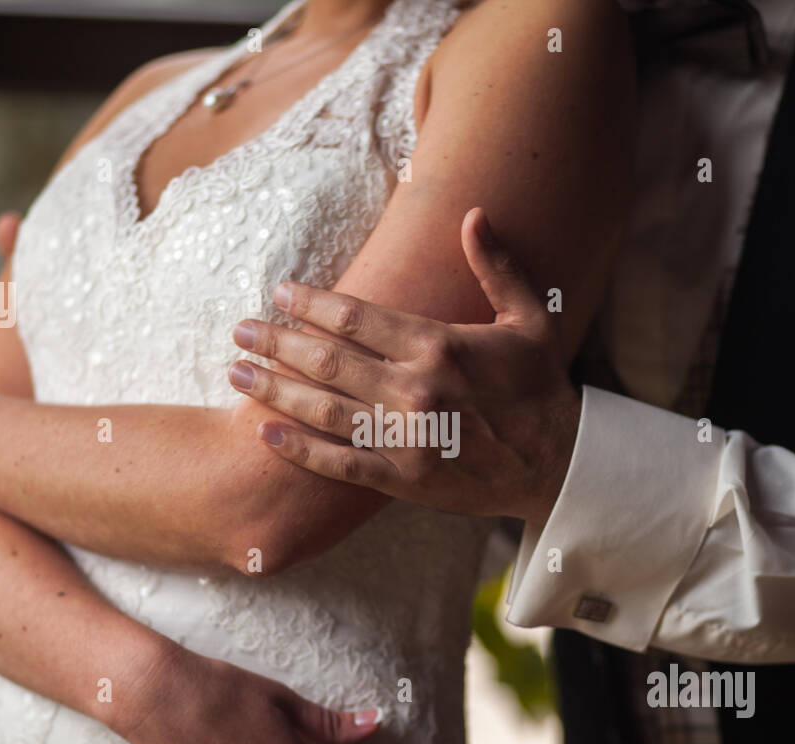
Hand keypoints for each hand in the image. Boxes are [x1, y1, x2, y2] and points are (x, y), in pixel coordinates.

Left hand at [228, 207, 581, 525]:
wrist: (558, 464)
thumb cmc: (540, 388)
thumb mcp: (530, 318)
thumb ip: (496, 266)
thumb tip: (473, 213)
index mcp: (439, 346)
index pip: (356, 317)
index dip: (311, 303)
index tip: (280, 294)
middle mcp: (415, 390)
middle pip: (327, 361)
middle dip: (276, 342)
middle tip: (240, 330)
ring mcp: (406, 437)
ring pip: (322, 409)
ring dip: (273, 390)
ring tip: (236, 374)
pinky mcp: (403, 478)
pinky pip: (339, 464)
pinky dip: (299, 450)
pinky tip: (265, 432)